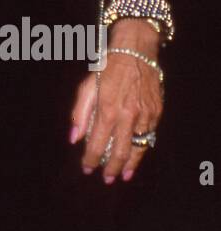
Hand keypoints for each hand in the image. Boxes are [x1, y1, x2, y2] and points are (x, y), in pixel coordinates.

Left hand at [69, 20, 162, 181]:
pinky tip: (136, 153)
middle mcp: (128, 116)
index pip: (97, 144)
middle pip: (120, 152)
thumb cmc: (107, 68)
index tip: (87, 168)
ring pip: (138, 148)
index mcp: (107, 110)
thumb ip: (80, 114)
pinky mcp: (156, 113)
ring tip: (124, 175)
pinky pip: (149, 136)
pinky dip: (142, 148)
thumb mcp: (86, 87)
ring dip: (130, 164)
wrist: (136, 51)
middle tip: (107, 179)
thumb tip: (73, 138)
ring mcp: (144, 116)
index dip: (91, 159)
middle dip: (112, 169)